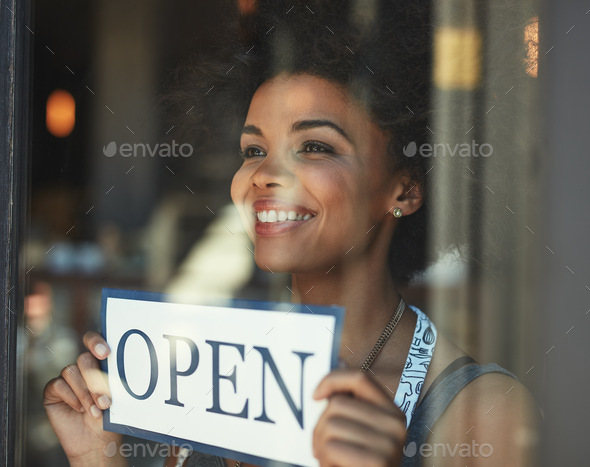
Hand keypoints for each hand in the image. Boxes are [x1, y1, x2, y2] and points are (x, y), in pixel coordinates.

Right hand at [43, 331, 125, 465]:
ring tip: (95, 411)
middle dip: (95, 380)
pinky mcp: (53, 390)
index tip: (104, 353)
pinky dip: (71, 398)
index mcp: (99, 363)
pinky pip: (58, 385)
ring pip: (71, 371)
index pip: (94, 342)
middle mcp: (82, 368)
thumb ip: (112, 379)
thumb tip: (116, 366)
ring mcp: (67, 378)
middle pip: (84, 359)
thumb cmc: (109, 418)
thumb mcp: (116, 397)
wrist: (96, 441)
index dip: (96, 342)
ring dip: (85, 393)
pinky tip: (79, 410)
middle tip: (105, 401)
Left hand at [313, 370, 405, 466]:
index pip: (360, 378)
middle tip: (323, 447)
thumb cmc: (358, 463)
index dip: (332, 379)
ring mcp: (389, 444)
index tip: (315, 397)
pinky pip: (332, 447)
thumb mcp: (359, 432)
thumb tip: (337, 360)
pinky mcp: (378, 461)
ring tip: (330, 460)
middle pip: (337, 405)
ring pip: (330, 425)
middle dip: (320, 427)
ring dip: (320, 446)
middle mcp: (396, 424)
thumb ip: (351, 404)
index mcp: (392, 411)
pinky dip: (325, 460)